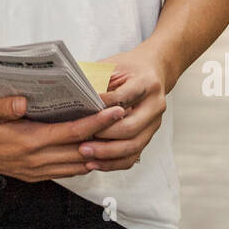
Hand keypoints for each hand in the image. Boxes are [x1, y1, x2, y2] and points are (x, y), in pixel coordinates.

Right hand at [0, 94, 125, 182]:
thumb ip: (2, 106)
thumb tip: (22, 101)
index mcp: (26, 141)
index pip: (71, 132)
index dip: (95, 122)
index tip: (115, 110)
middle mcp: (34, 159)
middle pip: (80, 150)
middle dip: (106, 137)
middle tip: (127, 121)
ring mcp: (33, 169)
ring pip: (75, 165)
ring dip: (98, 153)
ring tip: (118, 138)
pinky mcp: (31, 173)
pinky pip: (64, 171)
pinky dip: (82, 163)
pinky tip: (92, 153)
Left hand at [77, 47, 167, 171]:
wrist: (151, 71)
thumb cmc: (128, 68)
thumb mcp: (112, 66)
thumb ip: (96, 79)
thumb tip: (74, 95)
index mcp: (146, 84)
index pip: (123, 98)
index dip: (102, 105)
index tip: (84, 110)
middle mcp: (154, 105)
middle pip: (130, 127)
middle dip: (104, 136)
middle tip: (81, 140)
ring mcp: (154, 123)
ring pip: (133, 146)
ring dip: (107, 153)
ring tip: (85, 154)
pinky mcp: (148, 135)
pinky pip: (133, 156)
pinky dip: (114, 163)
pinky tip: (96, 163)